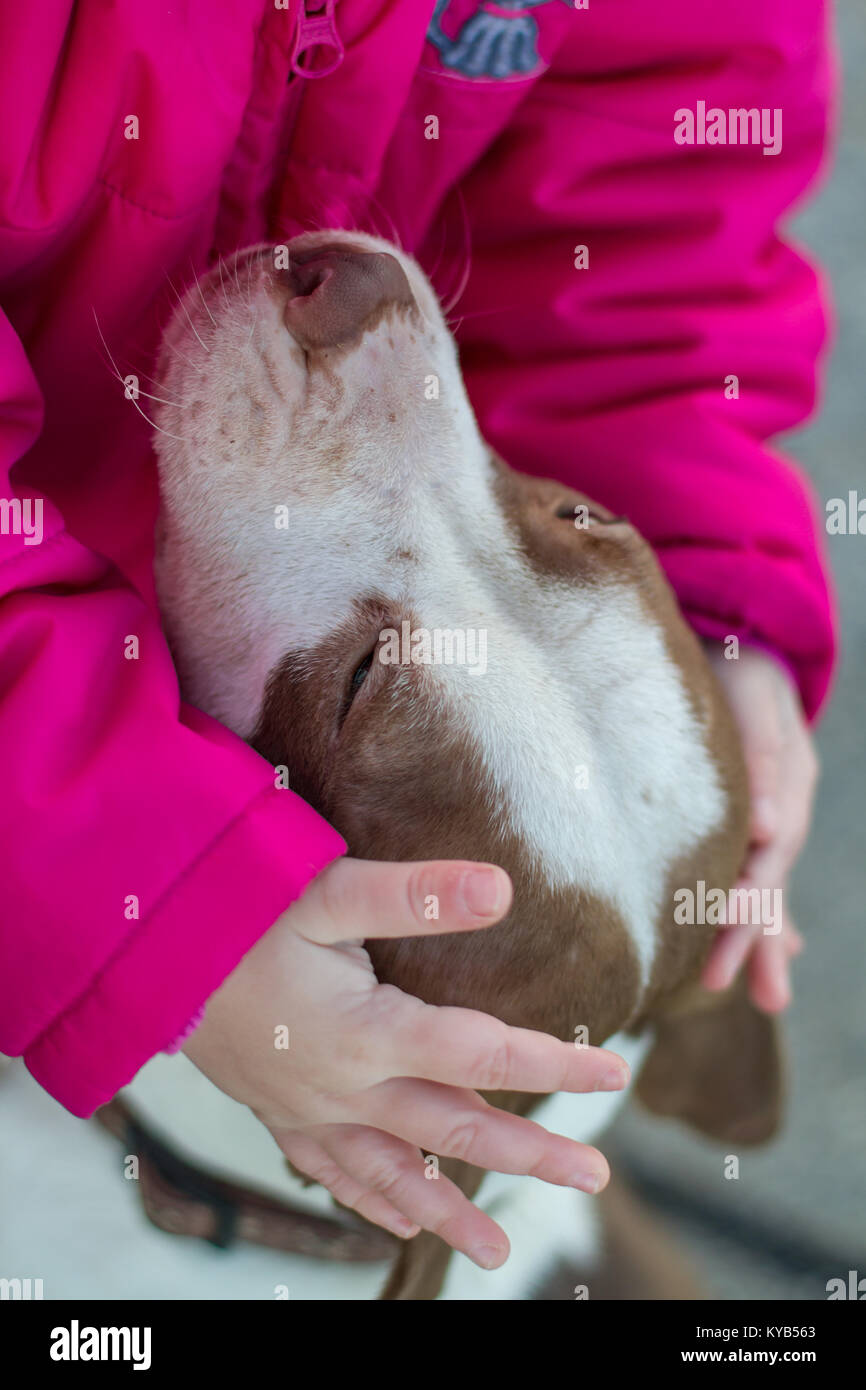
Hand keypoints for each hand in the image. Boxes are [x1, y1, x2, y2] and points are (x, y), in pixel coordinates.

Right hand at [183, 857, 628, 1267]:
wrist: (141, 959)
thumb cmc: (234, 918)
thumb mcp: (325, 895)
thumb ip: (413, 895)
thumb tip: (502, 887)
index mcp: (366, 1033)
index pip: (482, 1054)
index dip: (553, 1065)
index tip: (613, 1073)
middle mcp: (345, 1088)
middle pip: (454, 1131)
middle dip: (528, 1155)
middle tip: (594, 1177)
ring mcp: (309, 1111)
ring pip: (395, 1175)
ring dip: (453, 1211)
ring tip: (501, 1251)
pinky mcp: (279, 1115)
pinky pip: (334, 1174)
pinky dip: (374, 1201)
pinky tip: (401, 1222)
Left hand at [702, 645, 818, 1012]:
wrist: (739, 640)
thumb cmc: (735, 665)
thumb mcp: (750, 694)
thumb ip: (763, 753)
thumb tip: (765, 826)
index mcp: (785, 787)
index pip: (768, 854)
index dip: (748, 895)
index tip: (724, 924)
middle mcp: (782, 811)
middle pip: (767, 885)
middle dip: (750, 937)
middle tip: (723, 982)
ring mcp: (769, 819)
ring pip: (764, 891)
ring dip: (761, 940)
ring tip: (764, 996)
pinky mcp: (746, 820)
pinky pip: (752, 876)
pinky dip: (758, 913)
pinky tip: (771, 949)